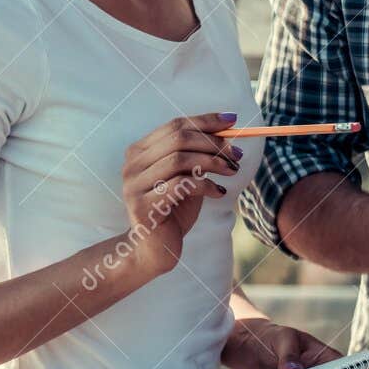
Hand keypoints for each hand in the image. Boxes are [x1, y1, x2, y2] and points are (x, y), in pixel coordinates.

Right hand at [121, 112, 242, 273]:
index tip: (233, 121)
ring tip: (232, 172)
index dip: (206, 121)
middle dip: (213, 143)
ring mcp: (134, 184)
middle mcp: (132, 164)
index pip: (175, 125)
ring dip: (213, 162)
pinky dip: (206, 185)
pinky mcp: (143, 205)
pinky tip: (219, 193)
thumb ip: (198, 155)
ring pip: (179, 159)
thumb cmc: (174, 209)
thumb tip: (228, 131)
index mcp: (140, 151)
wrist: (155, 248)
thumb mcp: (188, 177)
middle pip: (178, 138)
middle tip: (236, 155)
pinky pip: (181, 185)